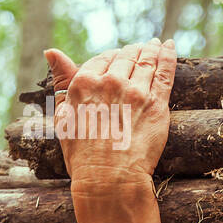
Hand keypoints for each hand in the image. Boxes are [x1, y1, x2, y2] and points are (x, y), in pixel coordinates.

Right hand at [44, 38, 176, 190]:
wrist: (109, 179)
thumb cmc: (83, 155)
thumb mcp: (64, 117)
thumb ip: (61, 82)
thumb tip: (52, 52)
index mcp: (83, 83)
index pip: (101, 60)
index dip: (110, 58)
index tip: (116, 58)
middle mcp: (110, 82)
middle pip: (124, 58)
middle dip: (132, 52)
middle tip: (140, 48)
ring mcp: (135, 91)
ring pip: (145, 61)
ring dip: (151, 50)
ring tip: (156, 44)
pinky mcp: (157, 103)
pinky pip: (165, 71)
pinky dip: (168, 55)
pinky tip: (170, 46)